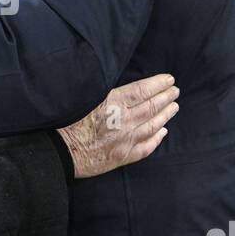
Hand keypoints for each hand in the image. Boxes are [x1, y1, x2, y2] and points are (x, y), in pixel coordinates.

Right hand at [57, 74, 179, 178]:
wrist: (59, 152)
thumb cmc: (67, 122)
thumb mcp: (84, 97)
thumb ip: (105, 91)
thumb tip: (120, 83)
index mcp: (113, 103)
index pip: (143, 90)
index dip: (158, 84)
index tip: (169, 79)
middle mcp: (124, 121)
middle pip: (152, 106)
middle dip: (166, 97)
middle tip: (175, 91)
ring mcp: (126, 140)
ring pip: (153, 126)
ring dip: (166, 115)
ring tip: (174, 107)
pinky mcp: (123, 156)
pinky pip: (146, 147)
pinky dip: (156, 139)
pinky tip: (162, 132)